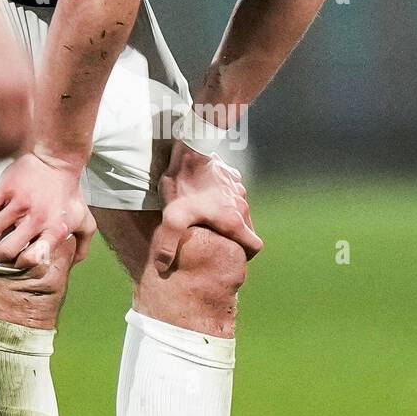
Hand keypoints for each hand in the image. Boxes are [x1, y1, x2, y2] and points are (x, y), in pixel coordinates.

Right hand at [0, 0, 33, 159]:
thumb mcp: (10, 58)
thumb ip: (14, 82)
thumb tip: (13, 103)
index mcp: (29, 82)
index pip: (32, 125)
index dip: (20, 142)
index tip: (11, 150)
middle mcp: (20, 89)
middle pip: (21, 138)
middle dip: (5, 154)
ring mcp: (1, 91)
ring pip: (1, 139)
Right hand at [0, 153, 95, 276]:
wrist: (58, 159)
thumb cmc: (69, 192)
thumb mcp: (85, 220)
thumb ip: (82, 245)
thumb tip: (74, 263)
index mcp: (54, 230)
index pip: (33, 257)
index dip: (17, 265)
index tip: (9, 265)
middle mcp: (36, 219)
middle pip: (6, 249)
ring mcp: (19, 203)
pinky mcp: (5, 188)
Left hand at [153, 142, 262, 273]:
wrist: (189, 149)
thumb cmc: (183, 185)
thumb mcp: (172, 217)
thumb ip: (168, 243)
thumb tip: (161, 267)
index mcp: (233, 221)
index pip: (254, 246)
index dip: (246, 253)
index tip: (232, 253)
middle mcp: (242, 206)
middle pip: (247, 229)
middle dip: (235, 236)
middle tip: (214, 237)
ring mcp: (239, 190)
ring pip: (240, 210)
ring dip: (228, 216)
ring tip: (207, 217)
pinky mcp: (233, 176)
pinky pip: (233, 193)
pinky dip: (225, 198)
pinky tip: (206, 196)